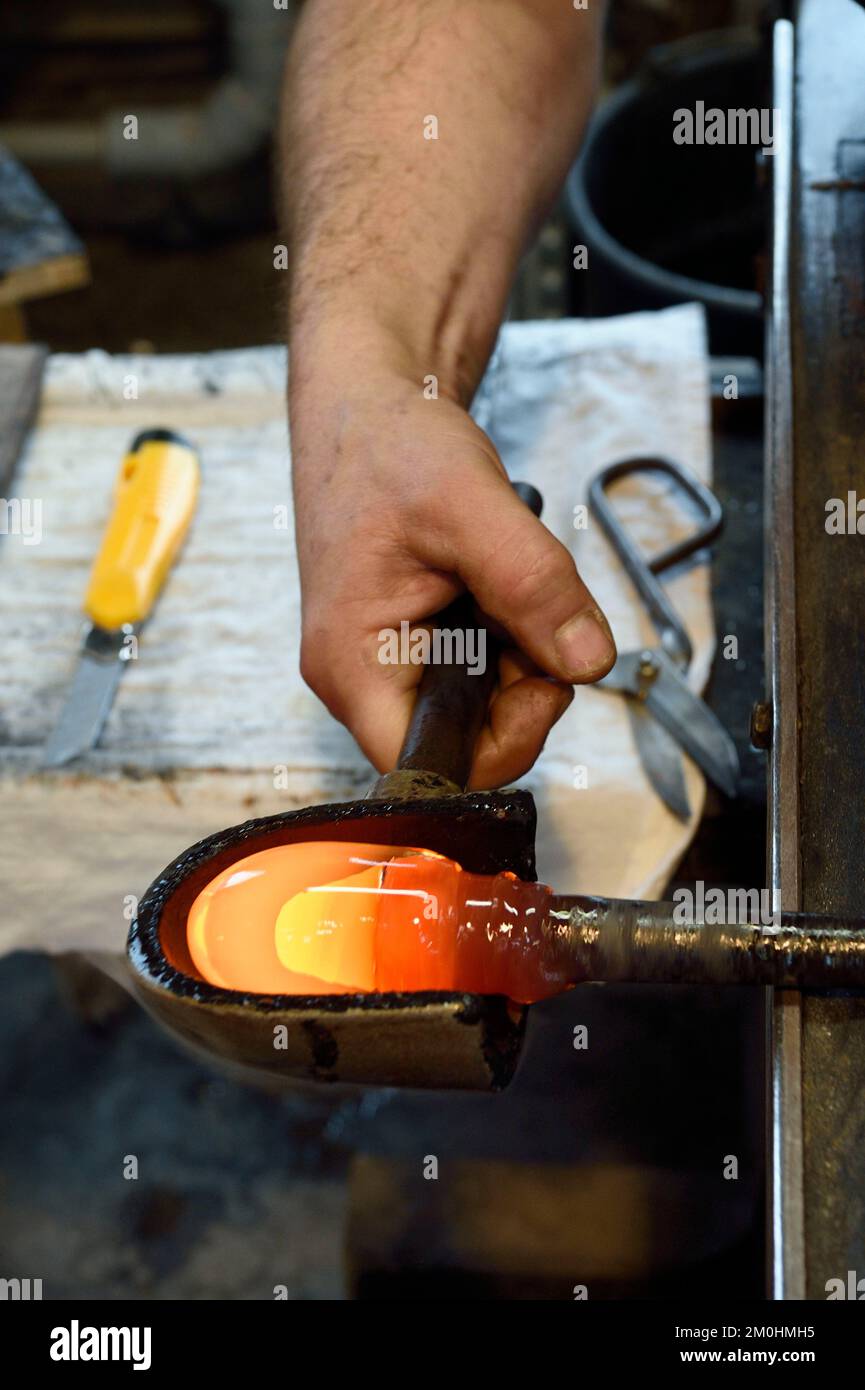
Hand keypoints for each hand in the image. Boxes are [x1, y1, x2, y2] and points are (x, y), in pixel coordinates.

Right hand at [291, 372, 615, 787]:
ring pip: (482, 704)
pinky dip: (511, 633)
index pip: (434, 768)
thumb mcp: (469, 504)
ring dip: (521, 653)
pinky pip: (480, 668)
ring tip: (509, 578)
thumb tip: (587, 660)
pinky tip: (498, 579)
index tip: (543, 681)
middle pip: (467, 739)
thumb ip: (533, 584)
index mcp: (354, 665)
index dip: (505, 741)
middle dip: (523, 687)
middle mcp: (364, 677)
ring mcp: (390, 660)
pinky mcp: (416, 641)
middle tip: (536, 611)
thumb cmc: (386, 446)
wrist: (366, 405)